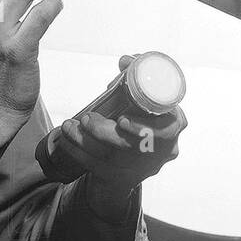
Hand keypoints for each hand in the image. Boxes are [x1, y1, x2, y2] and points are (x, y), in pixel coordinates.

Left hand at [58, 55, 187, 214]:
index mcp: (173, 126)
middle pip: (133, 149)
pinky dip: (78, 152)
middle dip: (105, 133)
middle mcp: (162, 151)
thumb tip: (126, 61)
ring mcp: (142, 168)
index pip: (165, 132)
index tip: (122, 120)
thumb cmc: (146, 116)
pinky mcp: (122, 178)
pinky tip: (66, 139)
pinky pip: (97, 168)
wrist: (139, 155)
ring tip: (69, 126)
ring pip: (112, 158)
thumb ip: (138, 77)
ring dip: (85, 141)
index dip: (143, 128)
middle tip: (86, 119)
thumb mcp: (150, 98)